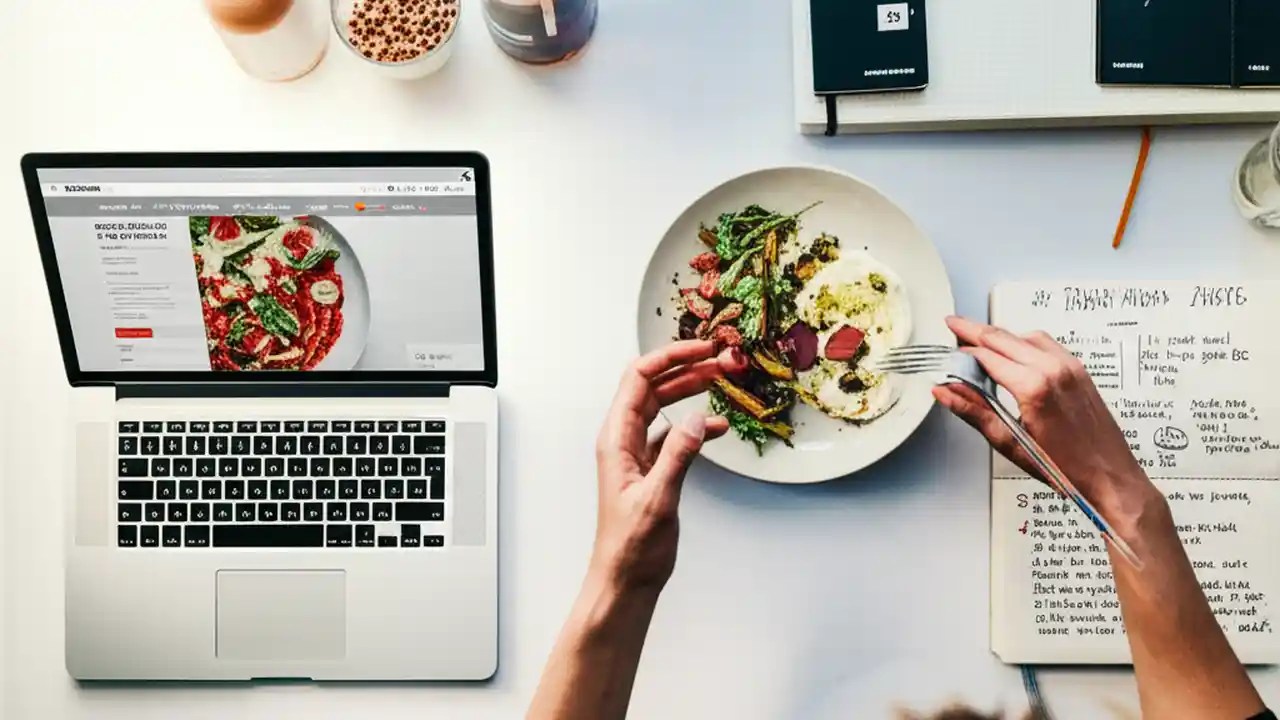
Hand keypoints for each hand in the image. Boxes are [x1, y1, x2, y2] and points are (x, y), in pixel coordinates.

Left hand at [591, 340, 745, 594]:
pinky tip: (718, 426)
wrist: (624, 580)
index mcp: (616, 439)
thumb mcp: (658, 498)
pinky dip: (696, 424)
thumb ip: (678, 456)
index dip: (670, 358)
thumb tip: (699, 419)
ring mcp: (636, 453)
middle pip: (652, 387)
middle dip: (686, 368)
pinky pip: (672, 434)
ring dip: (691, 390)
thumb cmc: (631, 547)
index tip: (702, 349)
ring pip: (663, 407)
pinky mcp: (650, 469)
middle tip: (721, 361)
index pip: (638, 380)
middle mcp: (623, 440)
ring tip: (722, 380)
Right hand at [933, 316, 1162, 525]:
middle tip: (952, 325)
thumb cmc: (1066, 468)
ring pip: (1024, 336)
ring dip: (999, 335)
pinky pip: (1045, 343)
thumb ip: (973, 411)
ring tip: (977, 340)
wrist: (1110, 476)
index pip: (986, 356)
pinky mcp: (1079, 370)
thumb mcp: (1010, 442)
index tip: (946, 354)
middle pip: (1003, 337)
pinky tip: (1011, 352)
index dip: (961, 352)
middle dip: (973, 330)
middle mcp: (1053, 369)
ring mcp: (1070, 366)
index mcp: (1034, 387)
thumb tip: (946, 393)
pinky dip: (1022, 341)